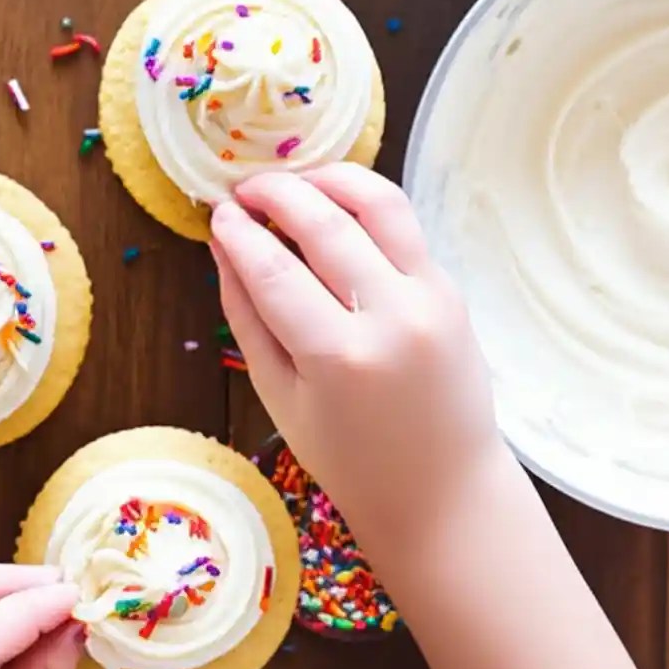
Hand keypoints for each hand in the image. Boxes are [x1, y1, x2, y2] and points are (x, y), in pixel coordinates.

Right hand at [210, 164, 503, 534]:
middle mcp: (392, 317)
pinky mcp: (451, 290)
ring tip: (292, 182)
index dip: (239, 234)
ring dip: (328, 178)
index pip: (275, 270)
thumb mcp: (280, 397)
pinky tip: (331, 206)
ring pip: (378, 203)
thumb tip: (222, 247)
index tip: (217, 212)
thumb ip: (248, 317)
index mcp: (341, 357)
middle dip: (276, 193)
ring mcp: (431, 298)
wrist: (443, 491)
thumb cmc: (350, 459)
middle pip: (325, 223)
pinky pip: (404, 226)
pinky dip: (364, 204)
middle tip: (244, 188)